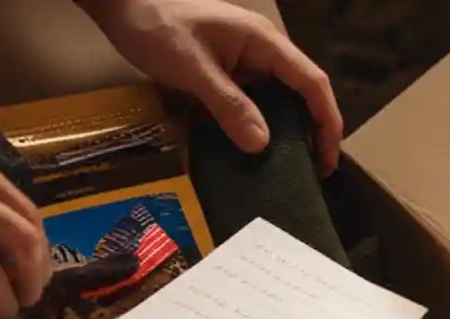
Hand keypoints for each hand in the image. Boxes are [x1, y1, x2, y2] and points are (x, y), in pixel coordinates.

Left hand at [80, 0, 341, 175]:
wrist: (122, 3)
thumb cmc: (156, 27)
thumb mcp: (193, 69)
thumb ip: (228, 105)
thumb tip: (262, 144)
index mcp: (263, 41)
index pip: (311, 82)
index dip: (326, 121)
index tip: (328, 158)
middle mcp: (260, 49)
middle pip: (300, 91)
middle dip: (312, 129)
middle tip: (312, 171)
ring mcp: (242, 58)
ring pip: (276, 98)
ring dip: (285, 130)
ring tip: (286, 166)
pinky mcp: (224, 69)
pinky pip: (250, 99)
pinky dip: (257, 123)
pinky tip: (249, 148)